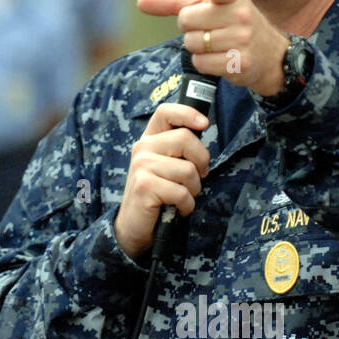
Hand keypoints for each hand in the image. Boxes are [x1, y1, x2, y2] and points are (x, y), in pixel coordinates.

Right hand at [112, 102, 210, 257]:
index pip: (166, 113)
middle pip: (186, 138)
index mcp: (149, 140)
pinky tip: (178, 209)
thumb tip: (203, 130)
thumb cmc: (157, 196)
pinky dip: (187, 205)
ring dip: (194, 189)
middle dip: (202, 162)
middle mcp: (142, 148)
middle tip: (197, 178)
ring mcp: (141, 166)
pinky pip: (182, 192)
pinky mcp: (144, 185)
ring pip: (188, 169)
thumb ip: (180, 149)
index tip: (204, 124)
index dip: (188, 113)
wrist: (134, 226)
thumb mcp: (167, 167)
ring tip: (183, 197)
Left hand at [138, 0, 288, 96]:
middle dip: (188, 27)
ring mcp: (242, 39)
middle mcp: (240, 15)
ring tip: (214, 43)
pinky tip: (218, 58)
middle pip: (187, 21)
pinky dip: (202, 63)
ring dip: (195, 46)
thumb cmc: (230, 24)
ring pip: (192, 44)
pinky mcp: (240, 62)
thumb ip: (175, 4)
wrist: (268, 54)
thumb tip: (140, 2)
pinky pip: (200, 63)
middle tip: (206, 28)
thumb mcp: (208, 7)